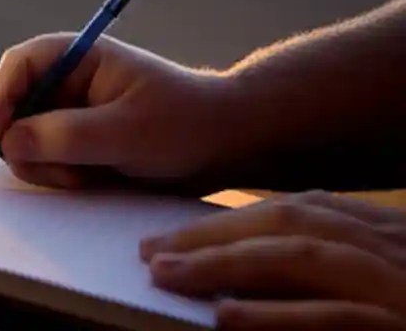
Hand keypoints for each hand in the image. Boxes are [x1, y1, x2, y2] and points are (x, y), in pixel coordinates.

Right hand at [0, 34, 235, 188]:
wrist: (227, 147)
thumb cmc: (185, 124)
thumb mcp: (127, 131)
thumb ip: (67, 136)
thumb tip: (8, 142)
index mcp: (78, 57)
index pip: (19, 67)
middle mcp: (67, 82)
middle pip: (14, 107)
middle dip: (25, 143)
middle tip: (58, 173)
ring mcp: (70, 113)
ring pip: (24, 139)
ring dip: (43, 165)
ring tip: (82, 179)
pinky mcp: (77, 143)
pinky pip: (44, 159)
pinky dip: (55, 175)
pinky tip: (87, 182)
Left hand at [141, 191, 405, 329]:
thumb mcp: (380, 274)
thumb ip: (323, 265)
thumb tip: (236, 282)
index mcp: (379, 230)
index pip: (293, 211)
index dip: (227, 221)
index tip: (170, 236)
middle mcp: (384, 244)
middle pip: (286, 224)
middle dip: (212, 234)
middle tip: (149, 251)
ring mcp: (394, 284)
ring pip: (300, 258)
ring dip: (227, 263)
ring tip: (168, 274)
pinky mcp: (401, 325)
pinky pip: (335, 317)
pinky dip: (278, 315)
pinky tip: (227, 317)